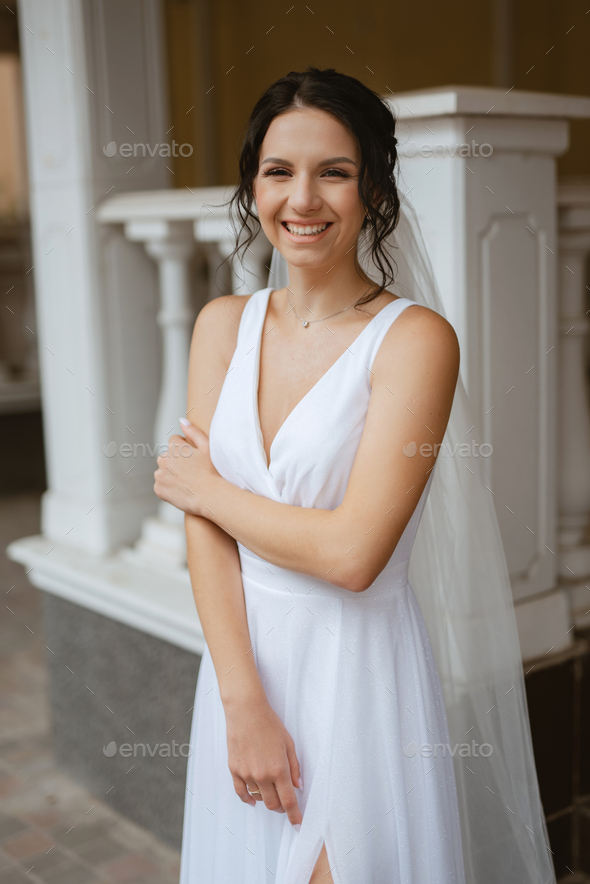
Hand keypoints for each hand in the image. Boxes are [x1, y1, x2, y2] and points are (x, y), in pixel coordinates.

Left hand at [153, 419, 218, 515]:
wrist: (211, 497)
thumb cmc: (212, 472)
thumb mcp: (207, 447)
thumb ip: (193, 431)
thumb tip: (181, 420)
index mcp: (174, 447)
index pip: (175, 441)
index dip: (186, 449)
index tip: (195, 459)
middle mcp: (163, 459)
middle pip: (168, 456)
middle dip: (177, 461)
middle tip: (193, 472)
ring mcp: (159, 475)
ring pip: (164, 471)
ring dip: (172, 474)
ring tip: (188, 482)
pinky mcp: (159, 489)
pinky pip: (162, 485)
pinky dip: (169, 487)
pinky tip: (182, 490)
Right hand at [225, 694, 302, 827]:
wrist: (246, 712)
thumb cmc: (269, 724)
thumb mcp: (289, 744)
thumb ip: (294, 767)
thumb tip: (297, 786)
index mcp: (279, 769)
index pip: (288, 801)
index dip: (294, 815)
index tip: (298, 823)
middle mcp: (262, 775)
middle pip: (273, 804)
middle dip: (282, 808)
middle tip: (286, 803)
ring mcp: (247, 774)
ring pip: (258, 799)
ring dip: (266, 798)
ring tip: (271, 789)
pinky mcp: (234, 770)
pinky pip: (241, 793)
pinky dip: (248, 799)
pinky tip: (253, 800)